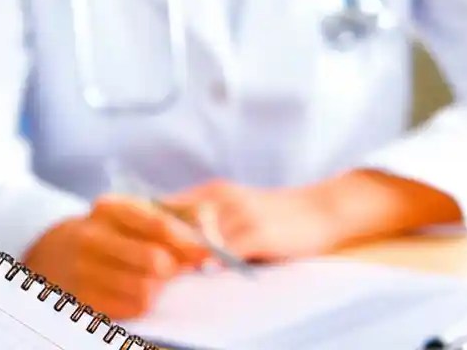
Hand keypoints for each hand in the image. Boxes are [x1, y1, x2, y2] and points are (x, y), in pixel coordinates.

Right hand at [22, 195, 210, 318]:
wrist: (59, 252)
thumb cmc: (118, 231)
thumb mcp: (145, 211)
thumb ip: (187, 216)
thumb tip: (214, 242)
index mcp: (109, 208)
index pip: (160, 225)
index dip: (191, 242)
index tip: (212, 254)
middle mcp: (91, 237)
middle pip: (156, 262)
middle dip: (175, 268)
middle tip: (177, 268)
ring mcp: (83, 270)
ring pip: (146, 290)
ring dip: (159, 288)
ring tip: (153, 278)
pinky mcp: (84, 299)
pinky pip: (132, 309)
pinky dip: (143, 302)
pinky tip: (135, 290)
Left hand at [165, 181, 344, 262]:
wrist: (319, 210)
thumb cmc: (274, 214)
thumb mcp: (235, 207)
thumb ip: (206, 220)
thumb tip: (169, 244)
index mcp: (212, 191)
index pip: (167, 207)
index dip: (152, 229)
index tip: (147, 249)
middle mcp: (222, 198)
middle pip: (177, 225)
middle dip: (164, 248)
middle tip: (156, 268)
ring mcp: (240, 215)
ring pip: (199, 240)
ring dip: (185, 259)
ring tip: (174, 275)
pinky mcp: (258, 233)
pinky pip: (227, 251)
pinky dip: (214, 263)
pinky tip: (207, 272)